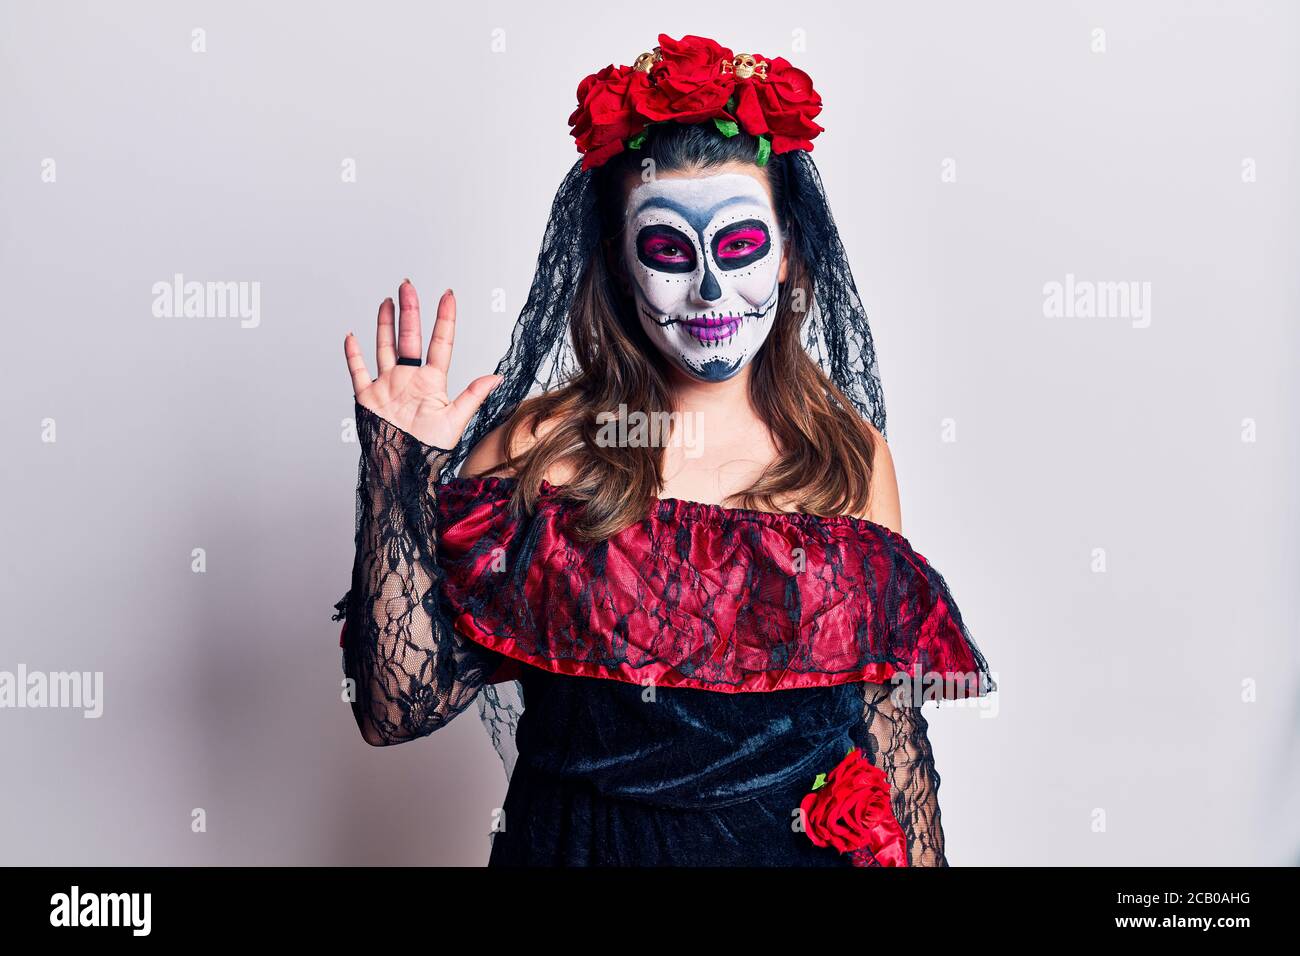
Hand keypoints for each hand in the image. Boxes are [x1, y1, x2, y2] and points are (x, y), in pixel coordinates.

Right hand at [344, 280, 500, 449]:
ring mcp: (388, 386)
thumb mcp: (455, 420)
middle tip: (408, 285)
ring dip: (385, 325)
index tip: (448, 295)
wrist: (404, 470)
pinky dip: (354, 355)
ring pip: (385, 347)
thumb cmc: (431, 450)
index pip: (440, 343)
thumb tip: (496, 377)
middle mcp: (410, 379)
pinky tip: (352, 336)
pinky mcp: (368, 397)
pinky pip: (358, 371)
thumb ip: (473, 396)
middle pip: (410, 338)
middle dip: (409, 310)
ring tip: (388, 301)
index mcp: (432, 382)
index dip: (444, 319)